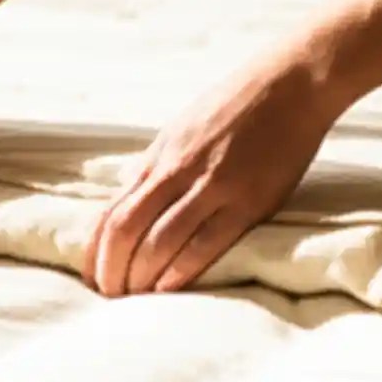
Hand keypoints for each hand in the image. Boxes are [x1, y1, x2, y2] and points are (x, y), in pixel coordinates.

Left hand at [82, 62, 342, 295]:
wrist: (291, 82)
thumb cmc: (234, 108)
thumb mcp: (180, 131)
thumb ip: (154, 167)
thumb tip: (126, 196)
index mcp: (157, 159)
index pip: (110, 213)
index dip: (93, 250)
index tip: (90, 276)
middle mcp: (176, 172)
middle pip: (125, 230)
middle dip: (110, 268)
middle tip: (108, 294)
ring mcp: (212, 185)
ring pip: (160, 240)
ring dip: (142, 276)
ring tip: (135, 299)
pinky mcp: (248, 200)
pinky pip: (206, 242)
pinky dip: (181, 270)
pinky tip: (168, 289)